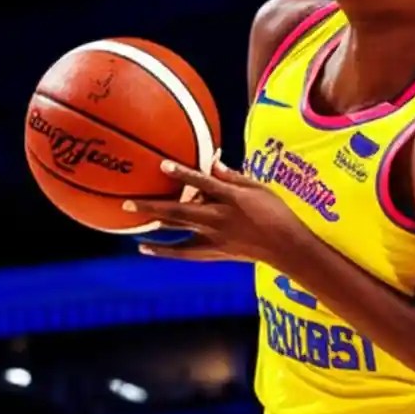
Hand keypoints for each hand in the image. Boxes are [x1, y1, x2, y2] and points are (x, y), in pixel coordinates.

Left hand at [126, 155, 305, 266]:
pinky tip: (143, 248)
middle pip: (179, 210)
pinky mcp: (212, 252)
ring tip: (130, 219)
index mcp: (231, 198)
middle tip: (127, 203)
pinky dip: (162, 250)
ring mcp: (214, 236)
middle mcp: (218, 218)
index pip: (203, 183)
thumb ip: (232, 176)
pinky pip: (182, 251)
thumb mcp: (258, 187)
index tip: (162, 164)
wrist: (287, 247)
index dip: (183, 173)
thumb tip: (213, 161)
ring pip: (178, 229)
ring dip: (153, 224)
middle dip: (152, 206)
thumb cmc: (276, 212)